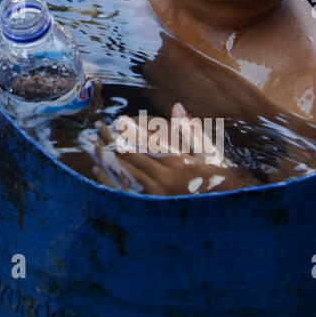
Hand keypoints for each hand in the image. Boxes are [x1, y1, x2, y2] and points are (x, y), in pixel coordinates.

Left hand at [91, 104, 252, 194]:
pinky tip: (96, 169)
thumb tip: (177, 106)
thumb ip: (189, 129)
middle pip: (128, 157)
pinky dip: (107, 181)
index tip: (115, 120)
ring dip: (105, 158)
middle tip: (97, 127)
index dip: (127, 131)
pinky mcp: (148, 208)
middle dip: (110, 140)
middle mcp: (162, 181)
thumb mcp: (206, 152)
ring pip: (121, 174)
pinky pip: (122, 193)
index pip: (144, 144)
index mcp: (177, 164)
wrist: (222, 211)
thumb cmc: (216, 178)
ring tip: (93, 143)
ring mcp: (153, 197)